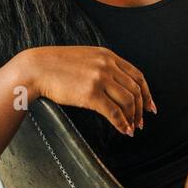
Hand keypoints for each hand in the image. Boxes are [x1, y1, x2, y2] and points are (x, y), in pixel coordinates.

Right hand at [20, 46, 155, 136]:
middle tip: (141, 123)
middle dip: (142, 109)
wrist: (36, 68)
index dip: (147, 93)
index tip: (151, 107)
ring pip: (128, 102)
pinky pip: (114, 112)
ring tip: (132, 129)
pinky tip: (123, 131)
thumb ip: (102, 66)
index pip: (137, 75)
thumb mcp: (85, 58)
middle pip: (136, 90)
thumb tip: (117, 86)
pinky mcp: (90, 93)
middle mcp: (107, 65)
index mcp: (108, 55)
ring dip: (133, 118)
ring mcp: (99, 78)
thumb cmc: (57, 66)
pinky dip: (122, 123)